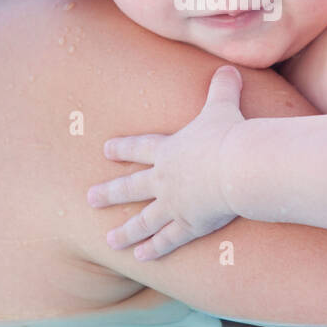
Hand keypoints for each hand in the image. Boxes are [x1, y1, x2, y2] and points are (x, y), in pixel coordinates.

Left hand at [87, 66, 244, 259]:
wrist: (236, 167)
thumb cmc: (228, 134)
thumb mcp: (223, 106)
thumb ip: (223, 87)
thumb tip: (229, 68)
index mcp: (169, 150)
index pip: (140, 147)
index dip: (123, 148)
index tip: (105, 150)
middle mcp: (164, 179)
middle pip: (131, 187)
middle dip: (110, 193)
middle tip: (89, 198)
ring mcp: (174, 205)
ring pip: (144, 220)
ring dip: (126, 231)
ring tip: (110, 240)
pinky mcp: (189, 225)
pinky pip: (168, 240)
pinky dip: (155, 249)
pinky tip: (140, 258)